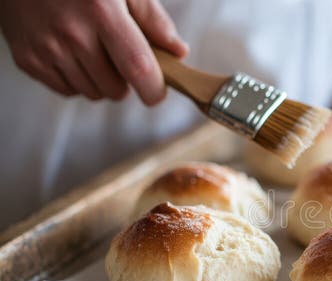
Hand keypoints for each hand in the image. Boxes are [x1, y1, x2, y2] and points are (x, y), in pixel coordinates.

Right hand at [0, 0, 187, 104]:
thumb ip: (153, 18)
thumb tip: (178, 52)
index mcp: (102, 11)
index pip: (137, 66)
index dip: (153, 89)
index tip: (157, 92)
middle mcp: (71, 32)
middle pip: (115, 88)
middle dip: (126, 81)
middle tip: (120, 57)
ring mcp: (46, 47)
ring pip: (91, 93)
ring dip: (101, 81)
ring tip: (95, 51)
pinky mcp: (27, 58)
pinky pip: (66, 90)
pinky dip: (76, 79)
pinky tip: (73, 53)